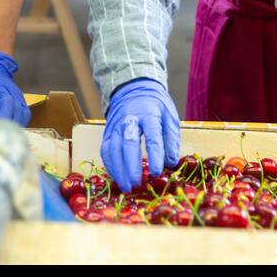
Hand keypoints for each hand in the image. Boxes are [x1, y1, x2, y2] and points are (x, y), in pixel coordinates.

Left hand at [0, 49, 30, 126]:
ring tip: (5, 136)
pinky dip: (21, 123)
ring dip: (13, 125)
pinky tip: (12, 130)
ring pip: (19, 110)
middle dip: (4, 123)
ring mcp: (14, 93)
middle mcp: (2, 89)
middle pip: (8, 106)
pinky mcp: (21, 97)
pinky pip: (25, 113)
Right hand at [100, 78, 180, 193]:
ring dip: (118, 170)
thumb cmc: (154, 106)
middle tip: (137, 184)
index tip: (156, 172)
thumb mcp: (169, 116)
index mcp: (149, 113)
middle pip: (128, 143)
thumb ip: (171, 138)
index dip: (154, 155)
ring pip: (113, 149)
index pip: (152, 136)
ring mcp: (115, 126)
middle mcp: (129, 119)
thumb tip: (171, 162)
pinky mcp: (107, 132)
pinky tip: (118, 178)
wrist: (132, 89)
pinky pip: (106, 151)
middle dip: (131, 165)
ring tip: (127, 187)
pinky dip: (111, 166)